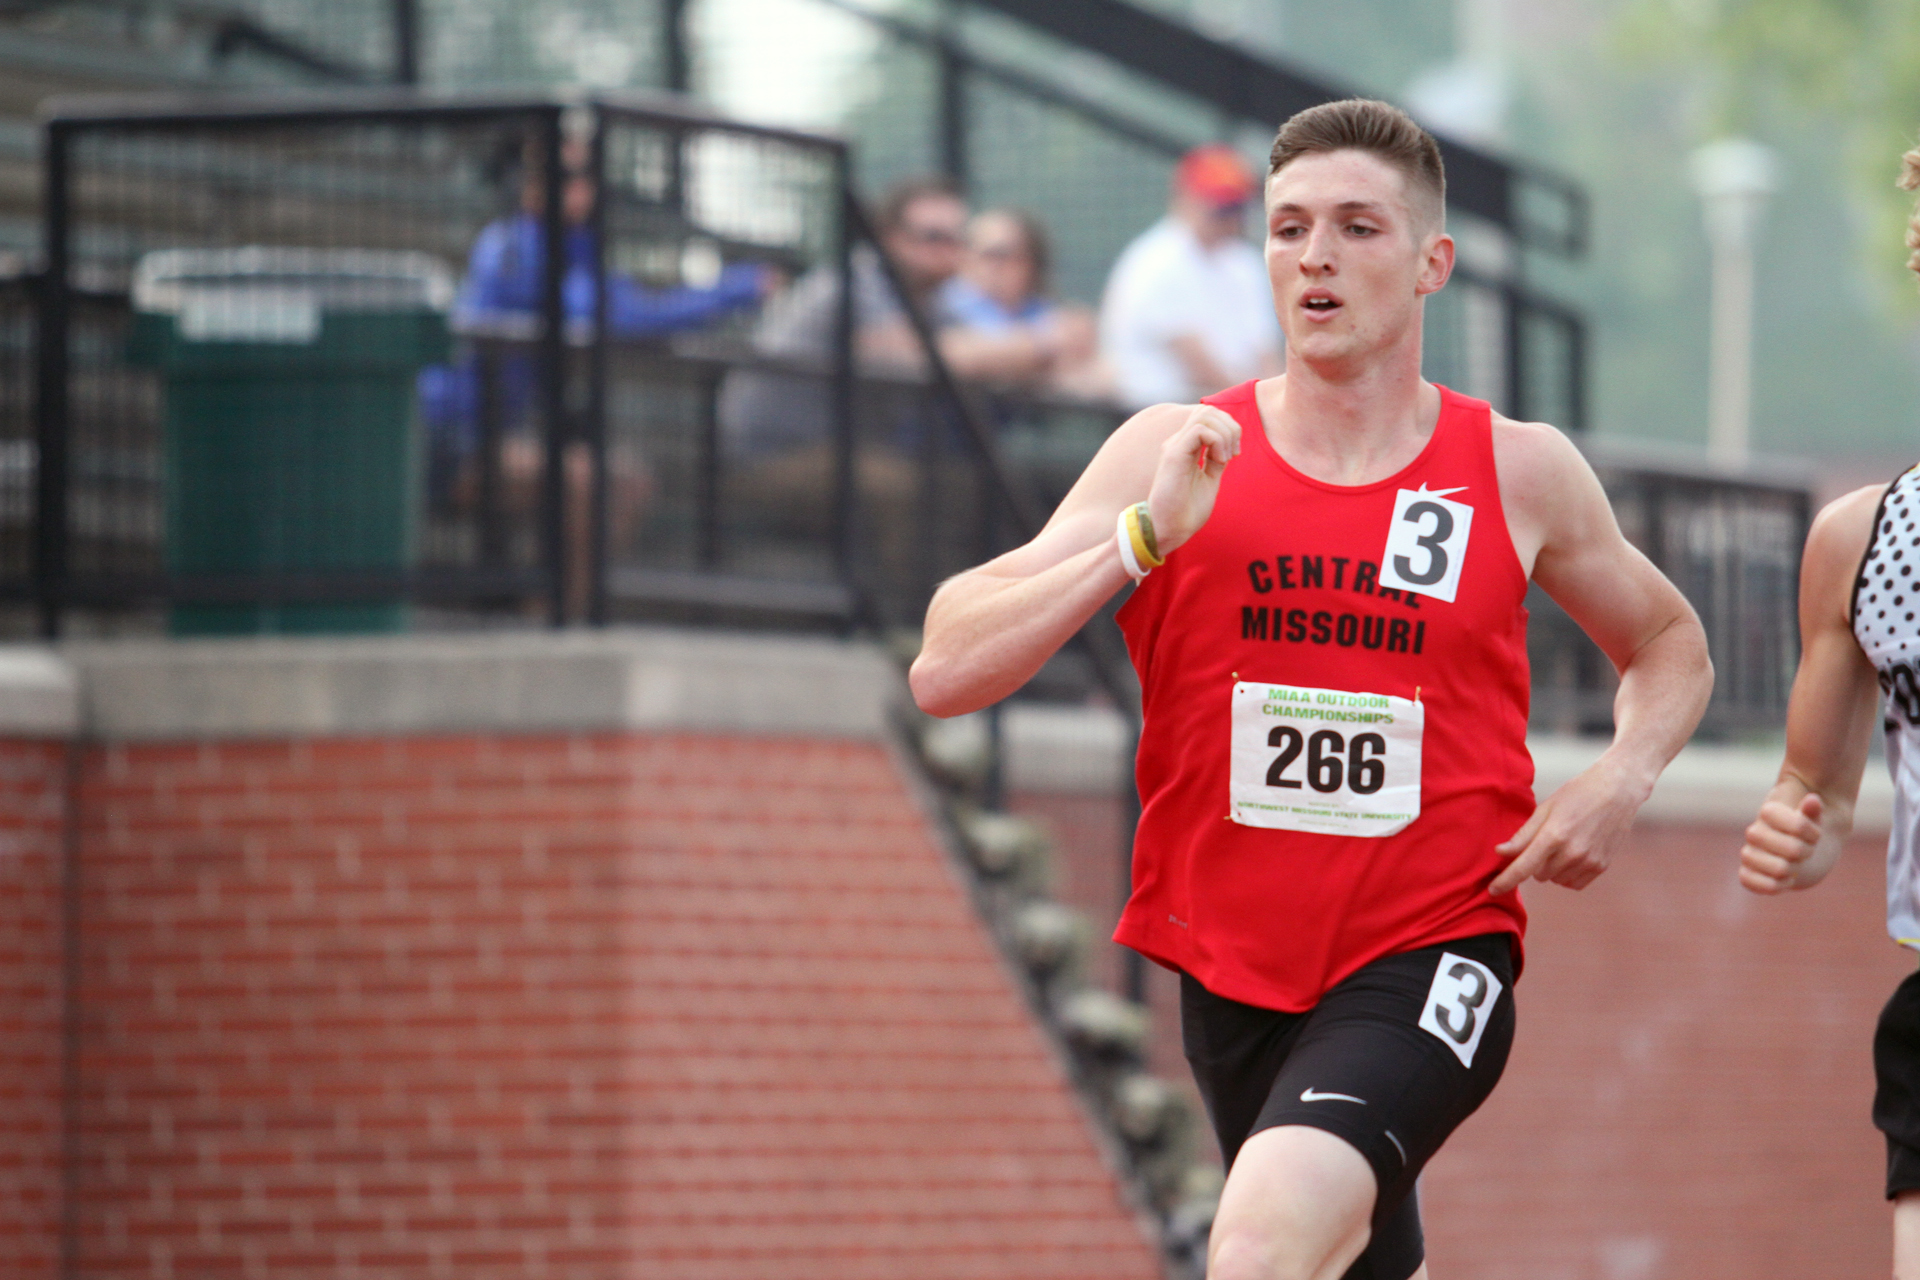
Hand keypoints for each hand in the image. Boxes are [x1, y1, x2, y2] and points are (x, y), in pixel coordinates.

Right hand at [1144, 404, 1241, 554]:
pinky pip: (1200, 431)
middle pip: (1208, 409)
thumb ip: (1215, 460)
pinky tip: (1220, 461)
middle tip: (1233, 454)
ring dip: (1224, 433)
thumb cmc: (1185, 511)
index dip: (1228, 428)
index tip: (1234, 454)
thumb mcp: (1209, 479)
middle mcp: (1177, 442)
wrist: (1168, 529)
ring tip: (1226, 458)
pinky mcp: (1174, 455)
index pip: (1208, 416)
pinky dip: (1217, 442)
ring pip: (1204, 414)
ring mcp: (1174, 446)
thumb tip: (1228, 446)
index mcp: (1184, 446)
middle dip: (1230, 427)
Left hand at [1490, 760, 1647, 894]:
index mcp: (1553, 836)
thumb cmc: (1576, 794)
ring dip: (1552, 869)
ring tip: (1562, 843)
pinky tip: (1573, 854)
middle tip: (1545, 841)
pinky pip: (1574, 884)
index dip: (1505, 881)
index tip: (1492, 891)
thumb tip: (1500, 853)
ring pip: (1555, 880)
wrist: (1617, 791)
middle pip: (1538, 874)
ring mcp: (1588, 862)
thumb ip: (1523, 835)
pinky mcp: (1601, 867)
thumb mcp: (1545, 808)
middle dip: (1534, 863)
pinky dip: (1567, 874)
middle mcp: (1572, 853)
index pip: (1523, 867)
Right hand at [1739, 793, 1822, 893]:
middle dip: (1807, 853)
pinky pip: (1749, 882)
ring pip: (1778, 869)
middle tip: (1805, 851)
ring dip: (1794, 870)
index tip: (1816, 834)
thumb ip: (1812, 810)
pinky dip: (1774, 886)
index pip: (1798, 825)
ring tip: (1793, 866)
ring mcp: (1750, 853)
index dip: (1813, 833)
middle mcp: (1754, 832)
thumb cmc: (1807, 830)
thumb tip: (1813, 799)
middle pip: (1793, 850)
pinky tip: (1784, 880)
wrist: (1799, 849)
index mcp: (1769, 812)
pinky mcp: (1748, 873)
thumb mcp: (1813, 818)